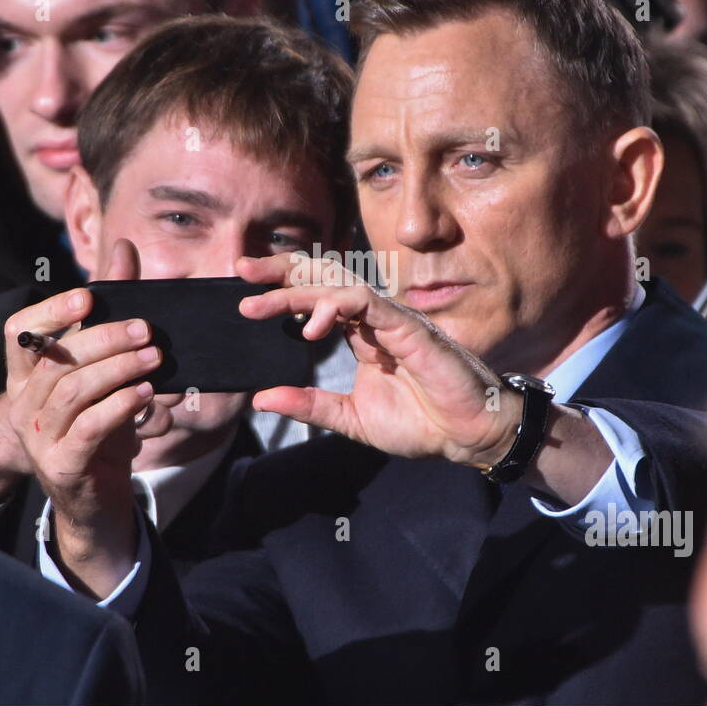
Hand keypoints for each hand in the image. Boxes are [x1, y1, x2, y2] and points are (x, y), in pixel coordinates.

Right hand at [7, 240, 172, 596]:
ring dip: (117, 370)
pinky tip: (146, 393)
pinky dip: (119, 406)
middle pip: (56, 360)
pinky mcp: (62, 465)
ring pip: (72, 392)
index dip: (50, 310)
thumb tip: (124, 249)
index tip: (88, 296)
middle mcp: (24, 403)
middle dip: (103, 339)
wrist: (96, 499)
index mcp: (27, 375)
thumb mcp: (108, 368)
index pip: (19, 331)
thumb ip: (112, 311)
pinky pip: (87, 428)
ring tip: (155, 358)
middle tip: (146, 329)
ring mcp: (39, 436)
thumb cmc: (102, 425)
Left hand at [236, 253, 522, 469]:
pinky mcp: (407, 325)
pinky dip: (334, 305)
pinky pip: (366, 302)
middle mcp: (373, 318)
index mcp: (360, 333)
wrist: (465, 435)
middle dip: (280, 270)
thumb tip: (261, 399)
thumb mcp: (350, 418)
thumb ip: (308, 405)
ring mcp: (390, 318)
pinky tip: (311, 326)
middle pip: (322, 275)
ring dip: (295, 291)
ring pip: (337, 284)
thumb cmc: (421, 422)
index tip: (243, 290)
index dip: (282, 287)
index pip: (316, 294)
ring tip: (258, 305)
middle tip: (241, 271)